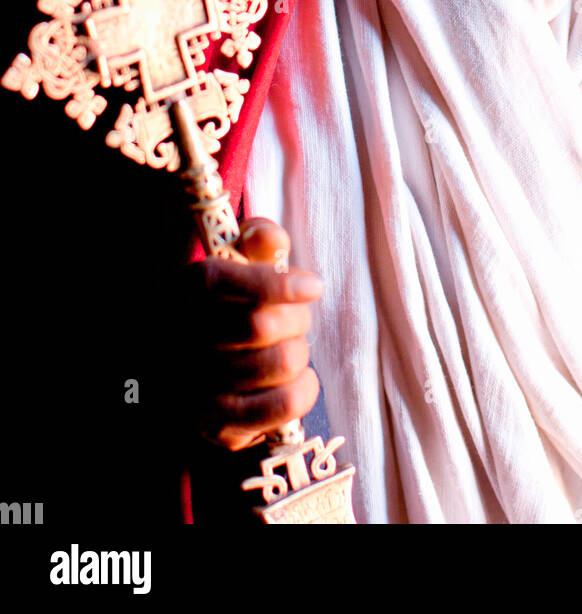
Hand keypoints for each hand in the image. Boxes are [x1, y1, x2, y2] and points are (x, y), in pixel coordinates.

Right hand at [185, 217, 322, 450]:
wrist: (190, 369)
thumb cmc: (228, 306)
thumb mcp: (238, 262)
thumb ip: (259, 240)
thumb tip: (272, 239)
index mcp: (189, 289)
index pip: (234, 283)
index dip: (282, 284)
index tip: (313, 287)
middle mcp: (185, 338)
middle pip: (265, 325)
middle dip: (297, 320)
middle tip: (295, 321)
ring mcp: (198, 386)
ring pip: (282, 362)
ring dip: (300, 354)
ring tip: (288, 350)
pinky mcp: (217, 425)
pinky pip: (285, 404)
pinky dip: (304, 389)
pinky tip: (297, 380)